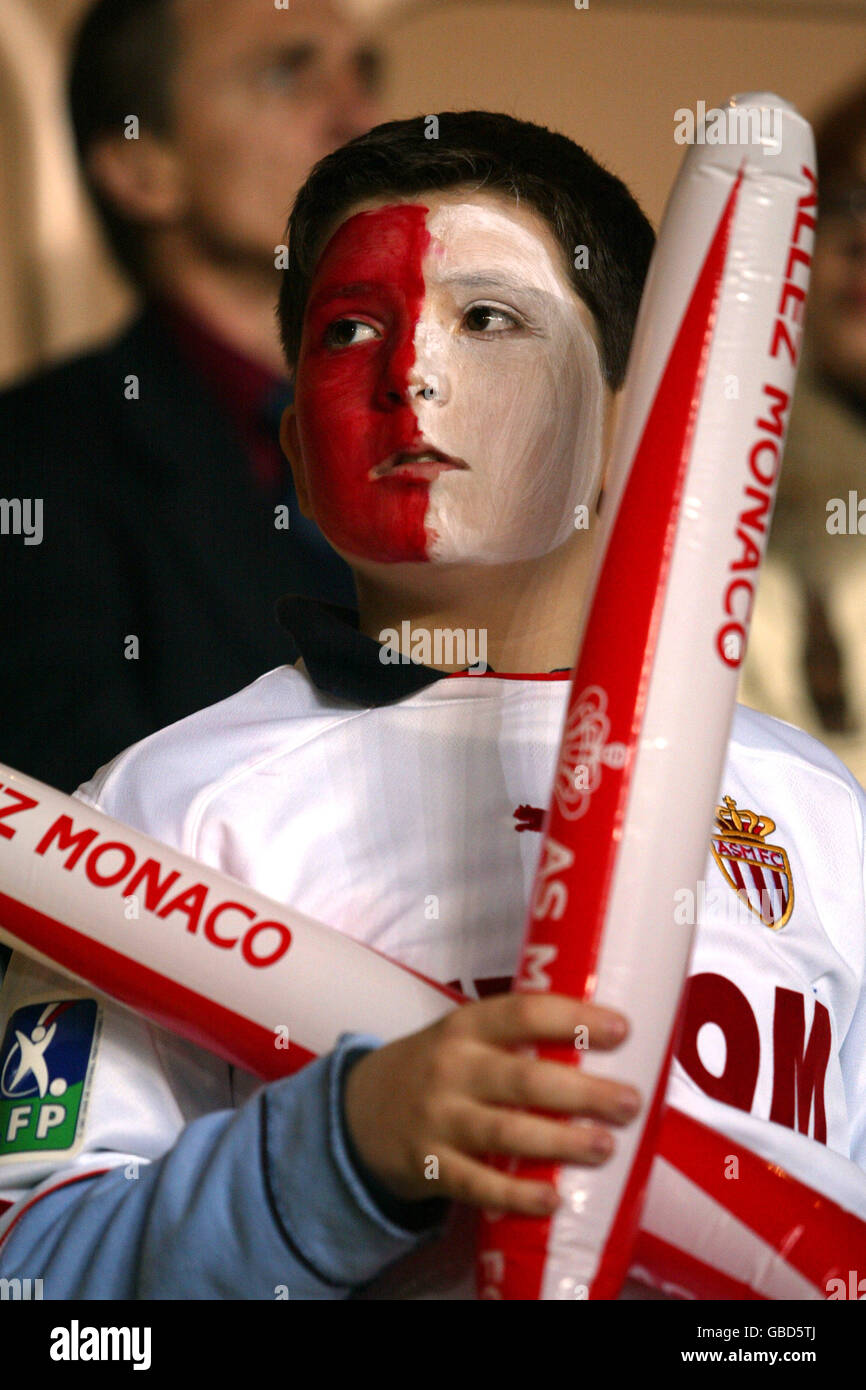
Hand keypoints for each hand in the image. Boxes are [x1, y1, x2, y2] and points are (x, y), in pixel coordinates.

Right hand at [343, 992, 639, 1215]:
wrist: (360, 1110)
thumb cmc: (436, 1068)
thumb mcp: (464, 1037)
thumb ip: (515, 1041)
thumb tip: (603, 1051)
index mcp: (467, 1026)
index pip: (523, 1013)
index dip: (573, 1019)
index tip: (621, 1029)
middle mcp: (452, 1068)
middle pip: (523, 1078)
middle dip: (581, 1092)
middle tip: (629, 1102)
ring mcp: (438, 1118)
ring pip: (504, 1132)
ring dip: (559, 1141)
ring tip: (603, 1147)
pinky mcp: (429, 1165)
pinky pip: (476, 1183)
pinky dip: (514, 1194)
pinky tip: (552, 1198)